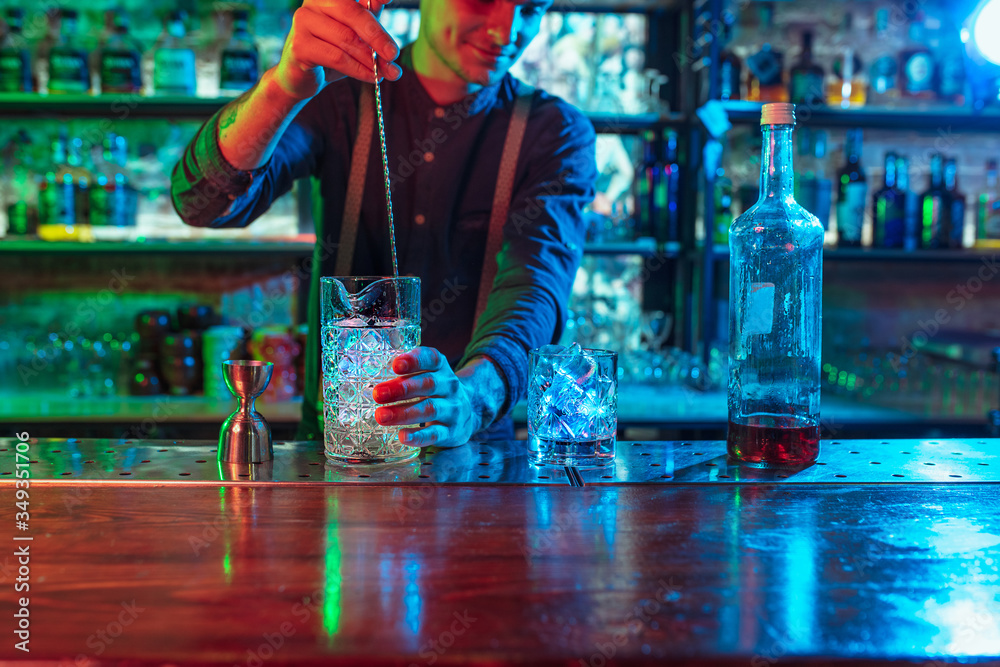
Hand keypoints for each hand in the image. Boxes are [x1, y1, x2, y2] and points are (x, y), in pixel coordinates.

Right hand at [272, 0, 401, 101]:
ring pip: (346, 39)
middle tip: (394, 54)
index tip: (388, 1)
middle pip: (352, 13)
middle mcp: (313, 1)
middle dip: (378, 36)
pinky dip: (358, 69)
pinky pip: (337, 57)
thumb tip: (386, 0)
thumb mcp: (356, 33)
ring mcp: (303, 21)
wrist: (303, 78)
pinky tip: (371, 77)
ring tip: (384, 72)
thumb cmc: (332, 51)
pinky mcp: (299, 45)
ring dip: (370, 59)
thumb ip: (371, 18)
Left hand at [372, 347, 480, 448]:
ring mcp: (453, 409)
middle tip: (378, 394)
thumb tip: (366, 376)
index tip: (395, 365)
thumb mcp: (428, 374)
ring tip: (381, 416)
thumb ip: (406, 372)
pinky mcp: (452, 432)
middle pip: (428, 385)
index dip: (414, 361)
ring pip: (430, 409)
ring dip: (403, 413)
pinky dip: (418, 436)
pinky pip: (435, 434)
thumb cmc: (436, 390)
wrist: (467, 412)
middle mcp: (450, 386)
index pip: (431, 359)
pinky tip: (402, 436)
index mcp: (441, 368)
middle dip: (402, 389)